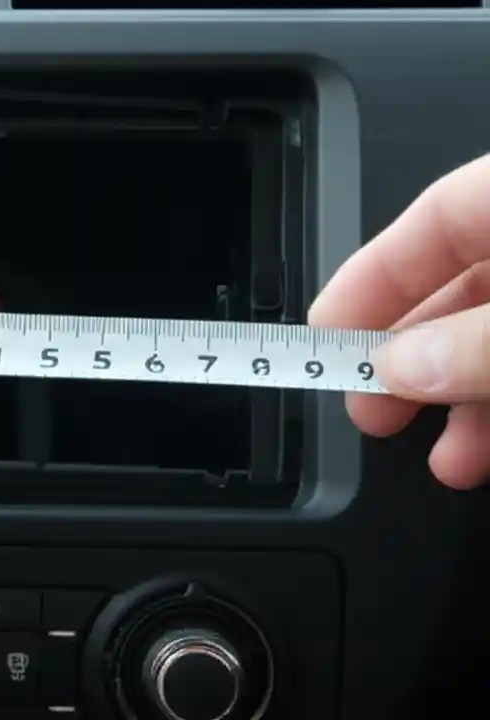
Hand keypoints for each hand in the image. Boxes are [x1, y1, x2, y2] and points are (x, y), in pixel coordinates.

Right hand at [309, 153, 489, 489]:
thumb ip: (476, 346)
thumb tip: (401, 368)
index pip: (437, 219)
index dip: (373, 278)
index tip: (325, 334)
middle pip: (467, 286)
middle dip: (417, 357)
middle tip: (370, 406)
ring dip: (464, 401)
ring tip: (441, 458)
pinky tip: (481, 452)